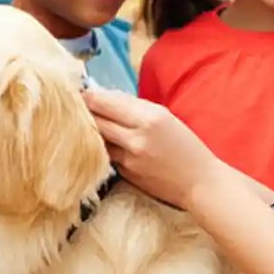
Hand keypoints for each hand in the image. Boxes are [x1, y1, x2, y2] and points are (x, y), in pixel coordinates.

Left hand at [84, 89, 224, 209]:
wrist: (199, 183)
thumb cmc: (185, 146)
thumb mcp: (165, 117)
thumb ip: (134, 107)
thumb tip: (104, 97)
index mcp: (149, 118)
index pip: (106, 102)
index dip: (89, 96)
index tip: (78, 91)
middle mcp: (136, 138)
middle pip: (96, 120)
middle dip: (84, 111)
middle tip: (74, 105)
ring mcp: (128, 158)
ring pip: (97, 138)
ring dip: (90, 129)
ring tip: (83, 121)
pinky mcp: (125, 173)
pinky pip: (106, 154)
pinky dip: (102, 146)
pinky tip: (100, 141)